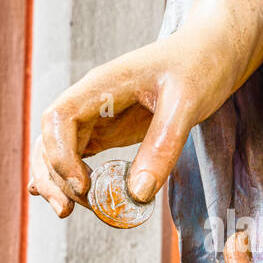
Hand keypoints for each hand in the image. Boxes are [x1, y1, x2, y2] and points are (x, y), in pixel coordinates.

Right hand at [29, 0, 262, 216]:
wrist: (213, 49)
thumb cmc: (201, 65)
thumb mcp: (188, 103)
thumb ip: (162, 146)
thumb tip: (136, 194)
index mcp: (102, 84)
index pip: (58, 118)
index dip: (60, 155)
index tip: (83, 187)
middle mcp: (91, 100)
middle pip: (49, 139)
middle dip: (52, 176)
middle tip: (69, 211)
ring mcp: (97, 115)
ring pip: (58, 150)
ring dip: (57, 181)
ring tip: (68, 212)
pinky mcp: (109, 130)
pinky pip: (79, 155)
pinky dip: (72, 178)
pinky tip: (73, 199)